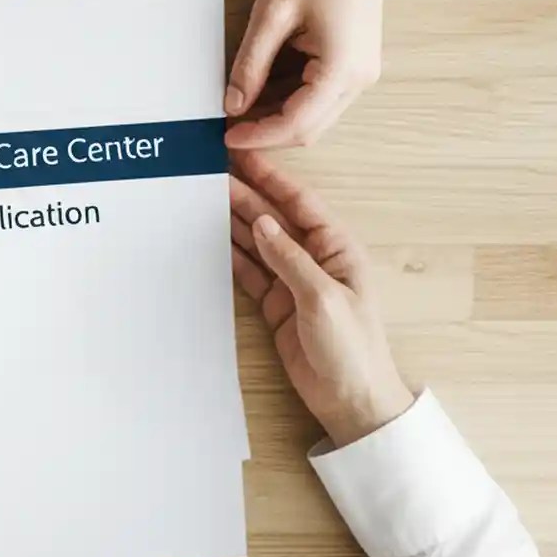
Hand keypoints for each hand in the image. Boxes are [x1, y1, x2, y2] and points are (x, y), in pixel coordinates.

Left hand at [225, 0, 393, 148]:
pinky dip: (290, 100)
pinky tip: (261, 91)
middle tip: (227, 126)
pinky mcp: (354, 64)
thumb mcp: (272, 13)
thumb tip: (233, 103)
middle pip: (308, 129)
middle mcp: (358, 79)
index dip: (258, 136)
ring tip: (239, 108)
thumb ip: (251, 64)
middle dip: (267, 132)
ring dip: (277, 117)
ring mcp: (360, 73)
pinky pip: (319, 96)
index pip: (296, 124)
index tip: (227, 135)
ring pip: (314, 116)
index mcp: (342, 69)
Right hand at [229, 151, 412, 446]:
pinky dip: (232, 256)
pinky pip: (250, 272)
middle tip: (212, 175)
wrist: (351, 400)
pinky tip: (211, 239)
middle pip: (276, 219)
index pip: (301, 203)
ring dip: (235, 222)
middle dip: (246, 196)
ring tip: (204, 200)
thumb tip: (264, 223)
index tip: (245, 157)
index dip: (272, 179)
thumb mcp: (323, 299)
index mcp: (338, 250)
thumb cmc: (352, 350)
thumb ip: (290, 260)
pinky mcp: (278, 304)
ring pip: (259, 243)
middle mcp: (315, 260)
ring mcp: (294, 281)